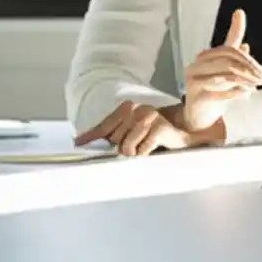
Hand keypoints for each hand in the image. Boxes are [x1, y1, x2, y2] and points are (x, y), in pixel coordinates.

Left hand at [73, 101, 191, 156]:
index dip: (91, 137)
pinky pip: (141, 150)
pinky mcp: (159, 129)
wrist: (183, 132)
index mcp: (129, 107)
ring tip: (143, 148)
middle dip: (121, 148)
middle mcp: (138, 109)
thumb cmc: (153, 133)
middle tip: (134, 147)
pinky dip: (145, 154)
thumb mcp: (130, 129)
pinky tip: (152, 149)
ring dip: (134, 153)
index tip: (78, 144)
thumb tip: (82, 142)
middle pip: (115, 139)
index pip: (105, 125)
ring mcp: (149, 118)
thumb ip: (112, 133)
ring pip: (126, 146)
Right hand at [181, 9, 261, 132]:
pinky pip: (219, 93)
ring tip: (255, 88)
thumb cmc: (215, 90)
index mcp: (205, 57)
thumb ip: (234, 50)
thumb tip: (243, 34)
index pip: (229, 50)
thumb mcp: (228, 69)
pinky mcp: (194, 97)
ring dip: (245, 82)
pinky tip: (245, 96)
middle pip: (228, 61)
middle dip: (249, 70)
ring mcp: (192, 81)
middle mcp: (196, 66)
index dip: (249, 60)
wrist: (200, 116)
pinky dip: (236, 94)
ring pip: (225, 75)